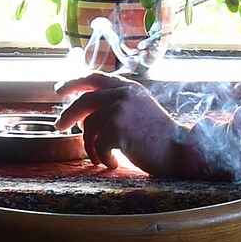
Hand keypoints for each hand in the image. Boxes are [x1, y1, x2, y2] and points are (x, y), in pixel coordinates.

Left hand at [53, 73, 191, 176]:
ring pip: (89, 127)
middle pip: (84, 101)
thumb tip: (85, 115)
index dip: (74, 82)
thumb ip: (117, 105)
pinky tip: (113, 163)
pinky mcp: (118, 129)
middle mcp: (123, 94)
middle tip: (59, 125)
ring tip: (100, 157)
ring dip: (91, 146)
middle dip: (68, 114)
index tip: (60, 89)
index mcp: (129, 88)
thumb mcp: (139, 110)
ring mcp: (120, 110)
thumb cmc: (159, 136)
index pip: (94, 77)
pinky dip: (102, 157)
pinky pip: (98, 145)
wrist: (181, 150)